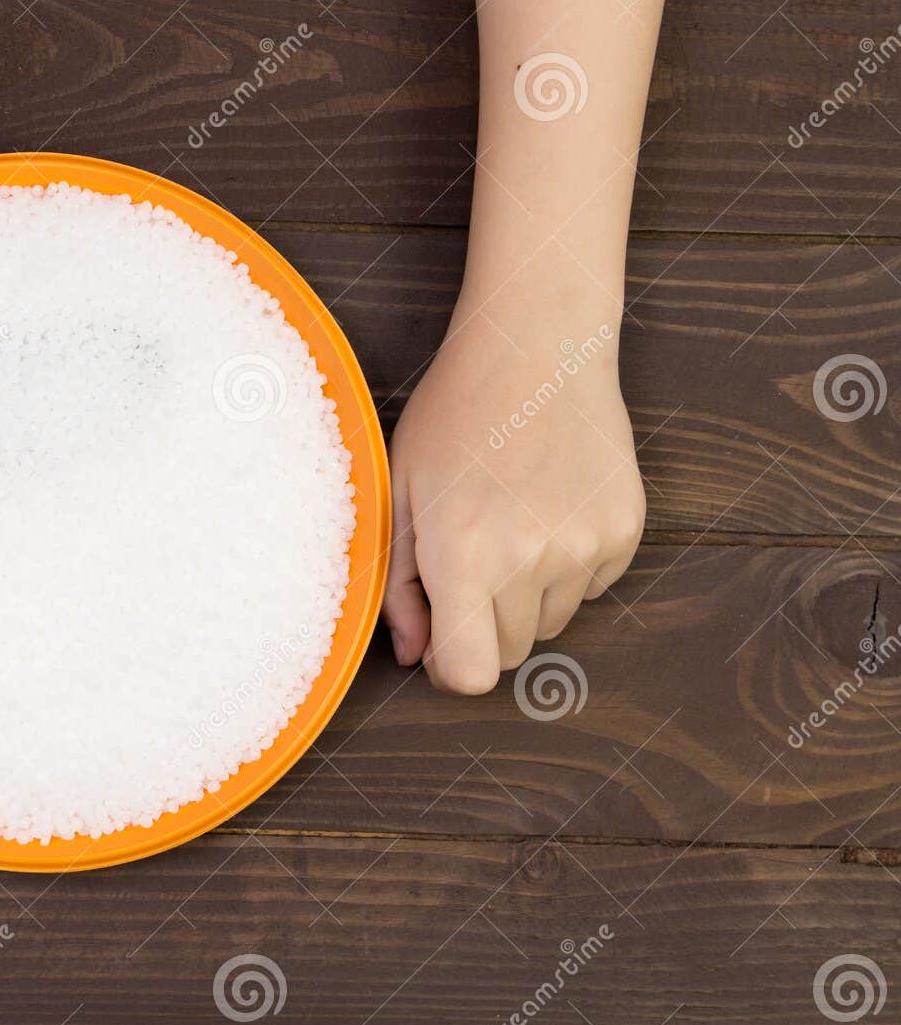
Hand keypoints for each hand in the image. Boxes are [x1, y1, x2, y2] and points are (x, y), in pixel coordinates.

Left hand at [382, 303, 644, 693]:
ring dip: (527, 597)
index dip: (450, 666)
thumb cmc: (453, 417)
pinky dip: (568, 567)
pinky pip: (591, 587)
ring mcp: (587, 547)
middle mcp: (531, 561)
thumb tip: (411, 656)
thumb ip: (399, 585)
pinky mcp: (625, 531)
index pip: (471, 676)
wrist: (536, 348)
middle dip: (485, 626)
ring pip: (552, 623)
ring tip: (510, 524)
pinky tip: (548, 508)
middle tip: (470, 561)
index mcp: (464, 556)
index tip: (442, 634)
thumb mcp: (400, 493)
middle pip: (512, 653)